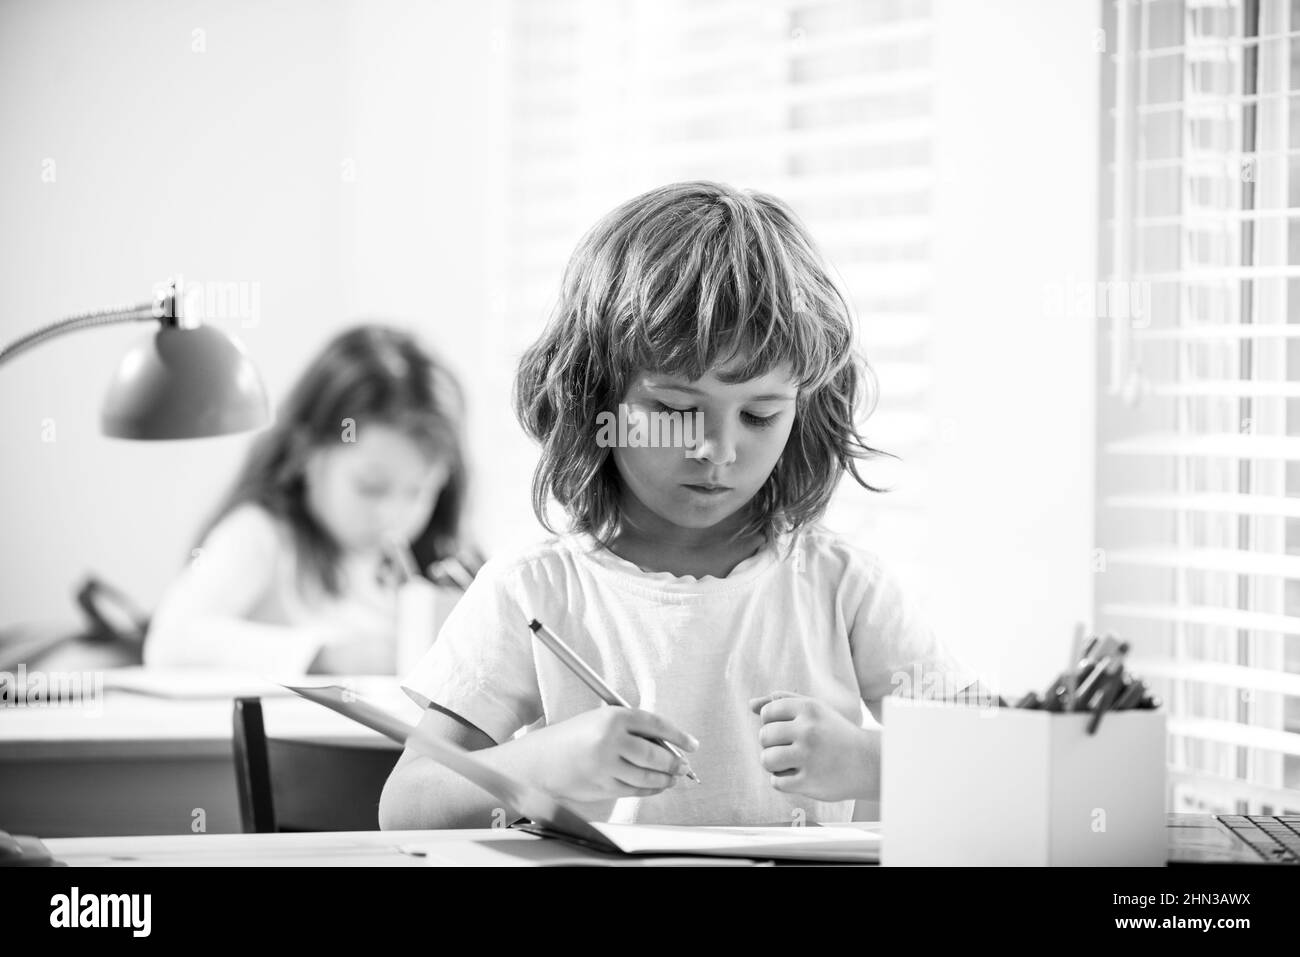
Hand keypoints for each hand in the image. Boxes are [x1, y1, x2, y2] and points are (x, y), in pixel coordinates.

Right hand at [527, 707, 698, 803]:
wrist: (539, 761)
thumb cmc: (569, 738)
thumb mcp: (598, 719)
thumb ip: (630, 727)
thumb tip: (665, 743)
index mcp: (612, 717)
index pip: (656, 725)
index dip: (678, 735)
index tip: (691, 743)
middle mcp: (611, 740)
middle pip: (656, 755)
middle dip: (675, 762)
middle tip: (684, 765)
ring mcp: (607, 766)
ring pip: (648, 776)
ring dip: (666, 779)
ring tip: (674, 777)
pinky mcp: (603, 786)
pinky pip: (636, 790)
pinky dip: (650, 789)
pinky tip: (656, 786)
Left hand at [749, 691, 876, 801]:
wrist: (868, 762)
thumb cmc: (835, 733)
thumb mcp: (814, 709)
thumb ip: (783, 702)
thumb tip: (751, 705)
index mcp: (808, 708)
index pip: (767, 713)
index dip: (772, 723)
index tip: (789, 730)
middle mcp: (808, 730)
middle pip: (764, 736)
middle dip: (772, 744)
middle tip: (791, 748)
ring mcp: (808, 756)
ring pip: (766, 760)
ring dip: (774, 764)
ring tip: (791, 763)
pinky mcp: (809, 781)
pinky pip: (776, 782)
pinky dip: (783, 781)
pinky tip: (800, 776)